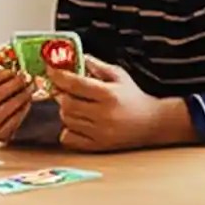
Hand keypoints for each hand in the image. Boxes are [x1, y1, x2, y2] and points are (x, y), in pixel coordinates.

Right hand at [0, 68, 31, 141]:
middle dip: (12, 85)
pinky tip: (28, 103)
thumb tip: (21, 72)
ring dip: (19, 97)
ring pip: (4, 109)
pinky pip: (12, 122)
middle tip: (24, 79)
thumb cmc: (0, 104)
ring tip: (29, 90)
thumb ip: (5, 80)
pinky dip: (22, 111)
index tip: (12, 71)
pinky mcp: (0, 134)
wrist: (0, 126)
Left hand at [47, 56, 161, 151]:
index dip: (59, 76)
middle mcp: (103, 115)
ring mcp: (100, 133)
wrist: (152, 123)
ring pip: (67, 121)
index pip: (75, 84)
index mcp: (109, 94)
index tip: (51, 70)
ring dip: (66, 111)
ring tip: (77, 105)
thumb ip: (97, 66)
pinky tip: (78, 123)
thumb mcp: (119, 76)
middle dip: (62, 95)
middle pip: (67, 104)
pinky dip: (68, 130)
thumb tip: (77, 57)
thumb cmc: (134, 97)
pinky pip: (69, 139)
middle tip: (66, 90)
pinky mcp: (98, 147)